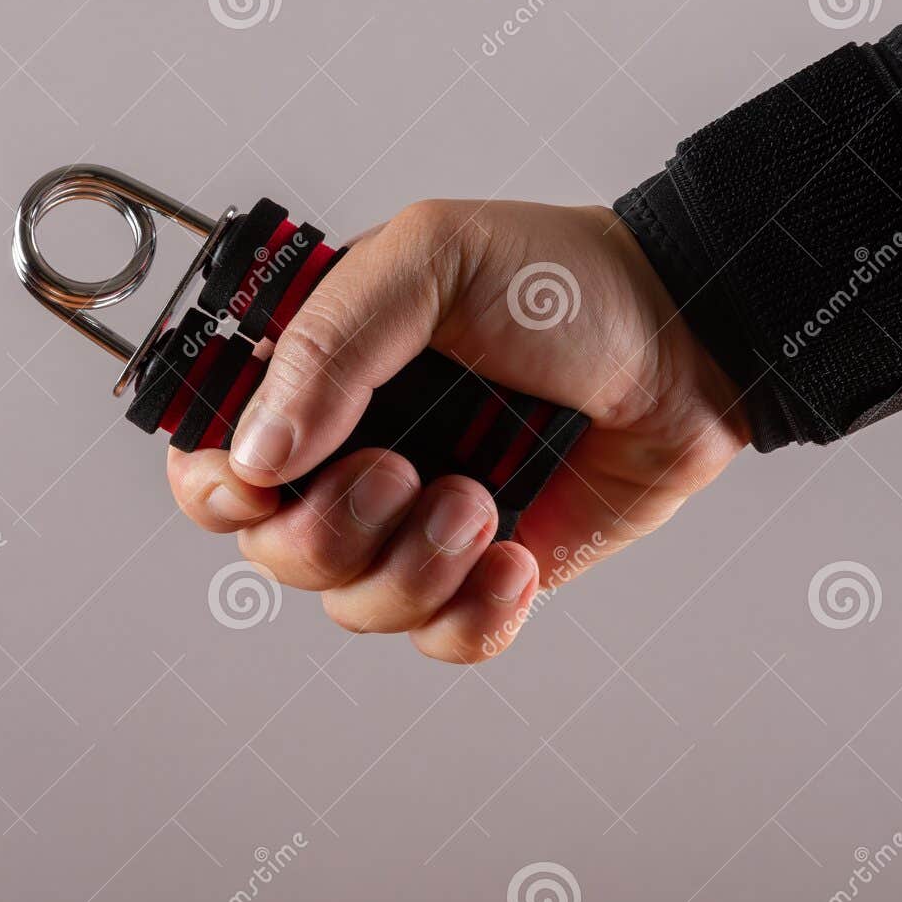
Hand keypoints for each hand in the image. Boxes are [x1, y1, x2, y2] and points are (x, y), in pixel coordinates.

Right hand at [167, 199, 748, 661]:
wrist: (688, 339)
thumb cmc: (560, 282)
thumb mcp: (433, 260)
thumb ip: (331, 343)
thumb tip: (253, 456)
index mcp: (317, 381)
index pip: (213, 463)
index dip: (219, 492)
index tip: (267, 483)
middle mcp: (353, 457)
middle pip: (274, 552)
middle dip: (333, 531)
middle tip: (405, 473)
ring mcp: (418, 522)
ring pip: (354, 605)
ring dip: (416, 567)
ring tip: (483, 503)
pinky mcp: (484, 571)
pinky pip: (439, 641)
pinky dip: (472, 616)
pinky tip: (516, 560)